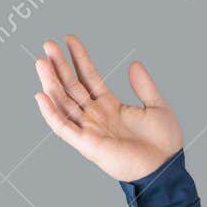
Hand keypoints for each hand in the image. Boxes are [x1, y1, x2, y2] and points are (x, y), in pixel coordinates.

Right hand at [33, 35, 182, 182]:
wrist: (165, 166)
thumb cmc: (164, 142)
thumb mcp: (157, 105)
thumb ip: (144, 85)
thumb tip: (133, 64)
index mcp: (110, 107)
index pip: (89, 77)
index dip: (79, 58)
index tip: (69, 39)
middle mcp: (95, 116)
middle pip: (72, 87)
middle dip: (59, 66)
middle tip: (47, 44)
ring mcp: (89, 129)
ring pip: (63, 102)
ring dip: (51, 83)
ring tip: (41, 62)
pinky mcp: (86, 144)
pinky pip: (63, 127)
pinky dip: (50, 112)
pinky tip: (41, 95)